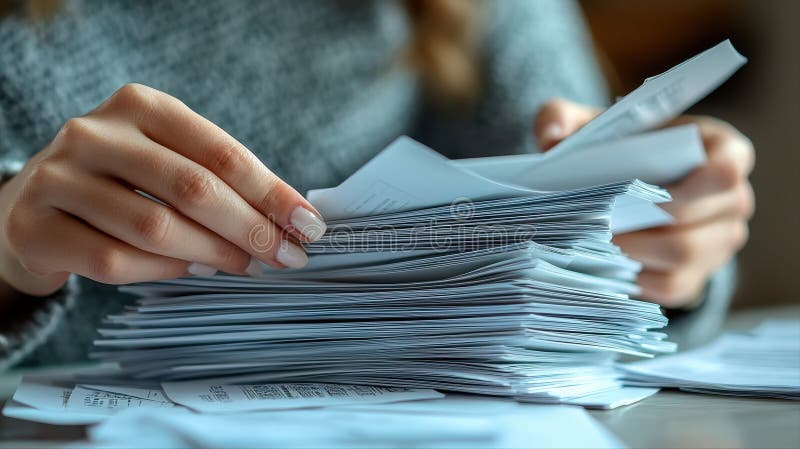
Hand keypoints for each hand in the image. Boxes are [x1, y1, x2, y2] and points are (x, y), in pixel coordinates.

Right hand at [0, 84, 326, 296]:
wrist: (32, 205)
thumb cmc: (119, 184)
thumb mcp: (165, 161)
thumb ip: (218, 181)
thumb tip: (289, 221)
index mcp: (140, 107)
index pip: (221, 152)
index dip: (272, 193)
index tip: (309, 225)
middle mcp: (95, 134)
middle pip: (192, 188)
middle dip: (251, 229)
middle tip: (288, 256)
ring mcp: (59, 179)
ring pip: (155, 228)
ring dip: (213, 255)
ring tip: (245, 266)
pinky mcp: (35, 226)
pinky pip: (115, 260)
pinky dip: (162, 272)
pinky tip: (188, 273)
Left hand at [533, 99, 753, 307]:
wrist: (623, 186)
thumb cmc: (616, 148)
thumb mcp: (587, 124)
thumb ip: (561, 117)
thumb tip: (550, 139)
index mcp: (720, 150)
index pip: (727, 169)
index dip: (694, 182)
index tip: (644, 187)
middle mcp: (731, 198)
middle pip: (697, 219)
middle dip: (647, 221)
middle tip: (603, 221)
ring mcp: (720, 239)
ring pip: (687, 256)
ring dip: (639, 251)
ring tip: (600, 242)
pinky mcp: (699, 274)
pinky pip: (674, 287)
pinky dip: (639, 279)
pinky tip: (609, 265)